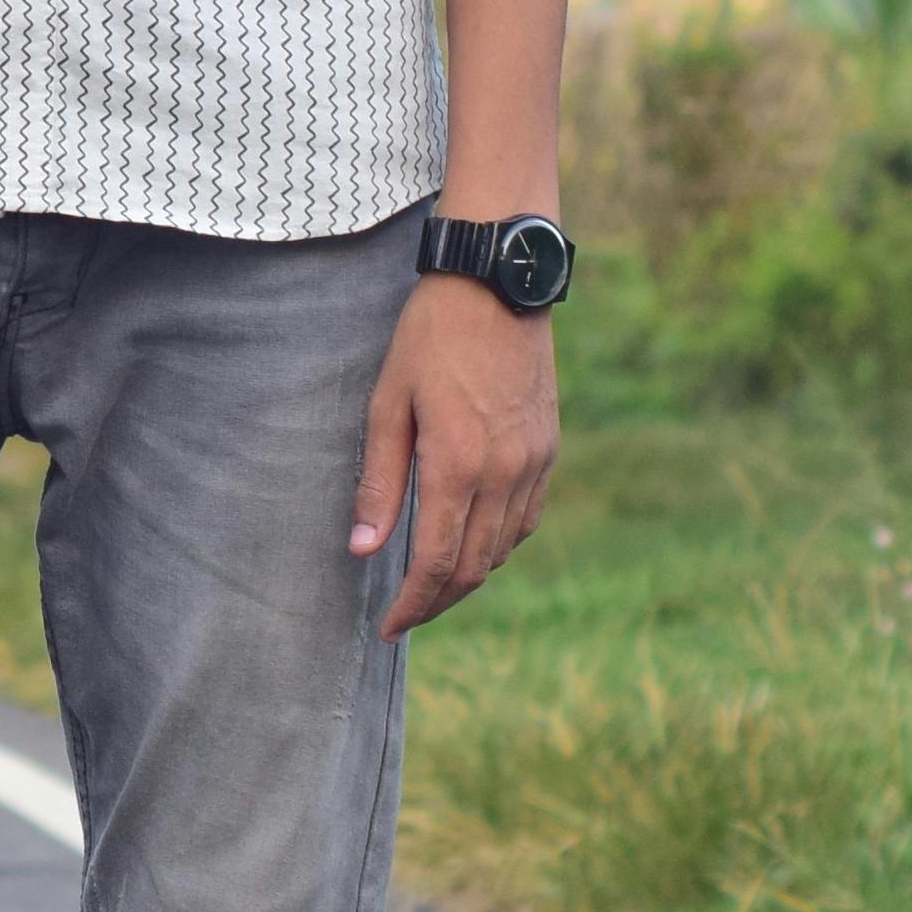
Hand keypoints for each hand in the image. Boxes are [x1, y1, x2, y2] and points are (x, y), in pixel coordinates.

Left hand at [350, 273, 557, 630]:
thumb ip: (379, 480)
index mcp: (457, 465)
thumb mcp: (388, 403)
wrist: (498, 283)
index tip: (387, 627)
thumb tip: (362, 548)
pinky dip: (498, 545)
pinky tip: (472, 543)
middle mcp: (503, 473)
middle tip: (405, 616)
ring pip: (502, 549)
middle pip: (472, 568)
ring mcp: (533, 462)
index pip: (435, 563)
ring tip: (431, 586)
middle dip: (436, 602)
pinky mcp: (548, 448)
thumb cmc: (431, 336)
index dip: (410, 604)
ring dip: (467, 578)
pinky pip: (526, 518)